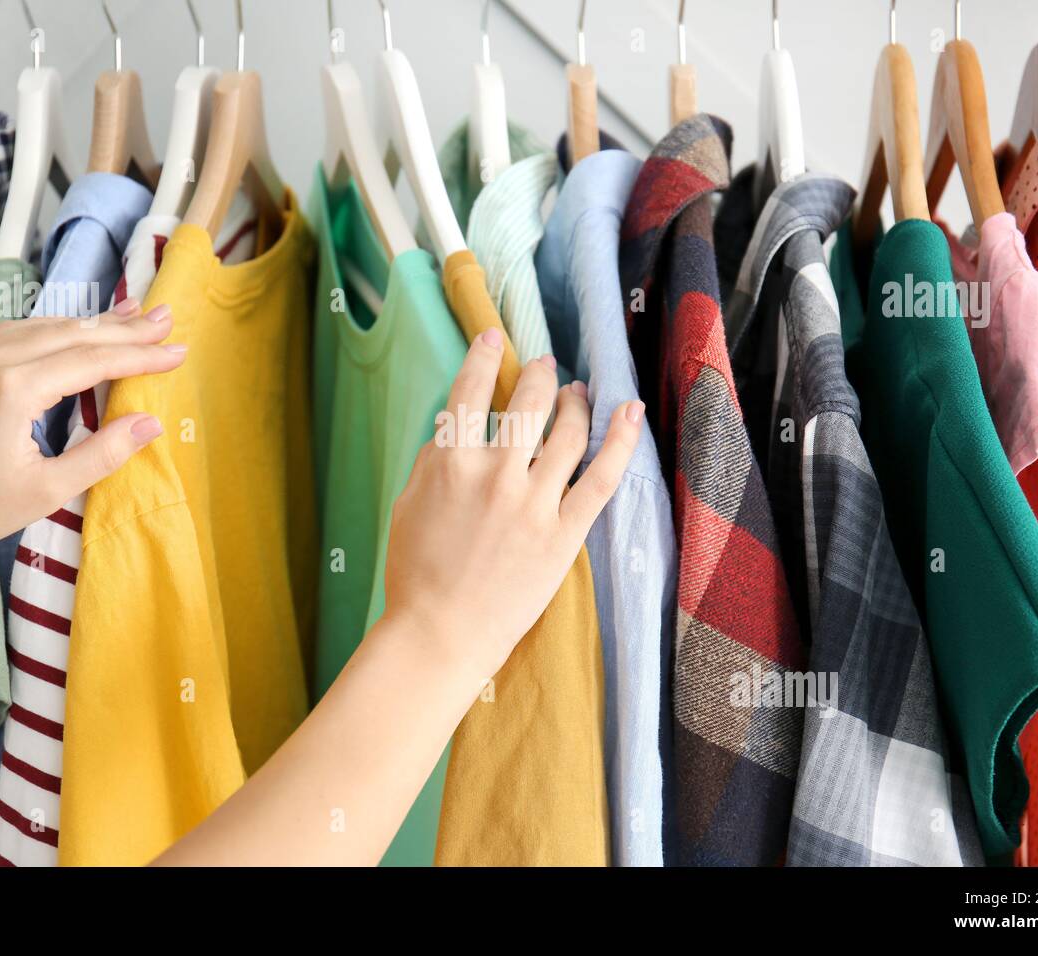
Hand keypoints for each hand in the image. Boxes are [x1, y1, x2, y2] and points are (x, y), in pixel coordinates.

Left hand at [0, 299, 184, 618]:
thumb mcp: (48, 491)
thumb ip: (103, 453)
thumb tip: (151, 423)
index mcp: (12, 392)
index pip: (91, 361)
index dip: (139, 355)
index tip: (176, 351)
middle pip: (71, 334)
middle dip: (123, 328)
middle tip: (165, 319)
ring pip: (41, 326)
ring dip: (90, 322)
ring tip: (131, 316)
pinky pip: (10, 332)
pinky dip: (50, 328)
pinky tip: (74, 328)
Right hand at [157, 331, 640, 865]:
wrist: (439, 636)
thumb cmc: (414, 574)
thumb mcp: (408, 505)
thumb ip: (433, 460)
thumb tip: (456, 426)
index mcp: (450, 463)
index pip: (470, 394)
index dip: (483, 358)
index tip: (494, 340)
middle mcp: (495, 473)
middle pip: (527, 404)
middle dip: (538, 375)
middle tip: (546, 365)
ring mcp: (534, 502)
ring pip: (567, 432)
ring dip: (575, 402)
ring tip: (578, 391)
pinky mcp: (565, 533)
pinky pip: (601, 477)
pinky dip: (620, 440)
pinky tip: (629, 412)